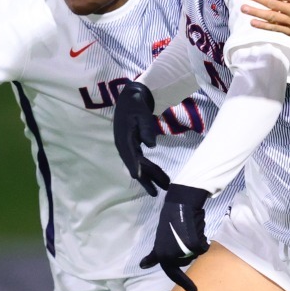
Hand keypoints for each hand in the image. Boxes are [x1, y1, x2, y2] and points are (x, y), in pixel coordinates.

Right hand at [111, 81, 171, 196]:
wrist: (130, 98)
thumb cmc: (136, 104)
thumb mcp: (142, 113)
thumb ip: (147, 127)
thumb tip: (151, 145)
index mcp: (124, 138)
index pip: (130, 156)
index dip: (135, 167)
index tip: (140, 179)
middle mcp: (124, 146)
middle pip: (135, 166)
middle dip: (147, 179)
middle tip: (158, 192)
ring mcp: (128, 147)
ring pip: (140, 166)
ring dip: (152, 176)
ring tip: (166, 186)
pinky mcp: (133, 147)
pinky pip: (142, 161)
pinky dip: (151, 168)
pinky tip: (160, 176)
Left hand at [140, 184, 211, 290]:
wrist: (180, 203)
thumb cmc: (169, 220)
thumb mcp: (159, 240)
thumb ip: (155, 255)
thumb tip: (142, 266)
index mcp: (162, 256)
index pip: (173, 274)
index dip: (184, 283)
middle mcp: (171, 256)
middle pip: (187, 260)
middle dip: (188, 251)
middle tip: (184, 235)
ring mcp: (183, 251)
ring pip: (195, 253)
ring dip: (195, 244)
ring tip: (187, 230)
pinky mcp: (194, 245)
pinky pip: (204, 247)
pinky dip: (203, 240)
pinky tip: (195, 228)